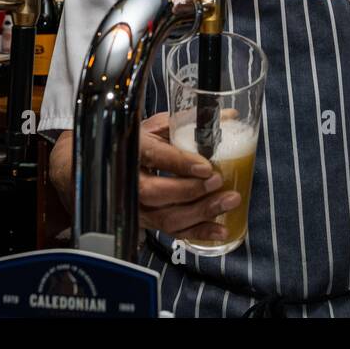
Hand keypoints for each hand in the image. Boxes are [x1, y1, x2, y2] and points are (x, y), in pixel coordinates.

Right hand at [137, 112, 239, 242]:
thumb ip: (191, 122)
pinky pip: (174, 232)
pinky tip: (220, 229)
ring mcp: (138, 206)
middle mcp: (131, 181)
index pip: (154, 157)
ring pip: (166, 216)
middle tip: (218, 181)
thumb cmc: (143, 143)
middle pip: (156, 192)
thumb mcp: (159, 127)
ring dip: (201, 212)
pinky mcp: (149, 222)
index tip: (206, 167)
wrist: (120, 164)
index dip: (180, 163)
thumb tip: (229, 116)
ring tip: (228, 201)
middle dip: (191, 190)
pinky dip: (199, 232)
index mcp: (134, 148)